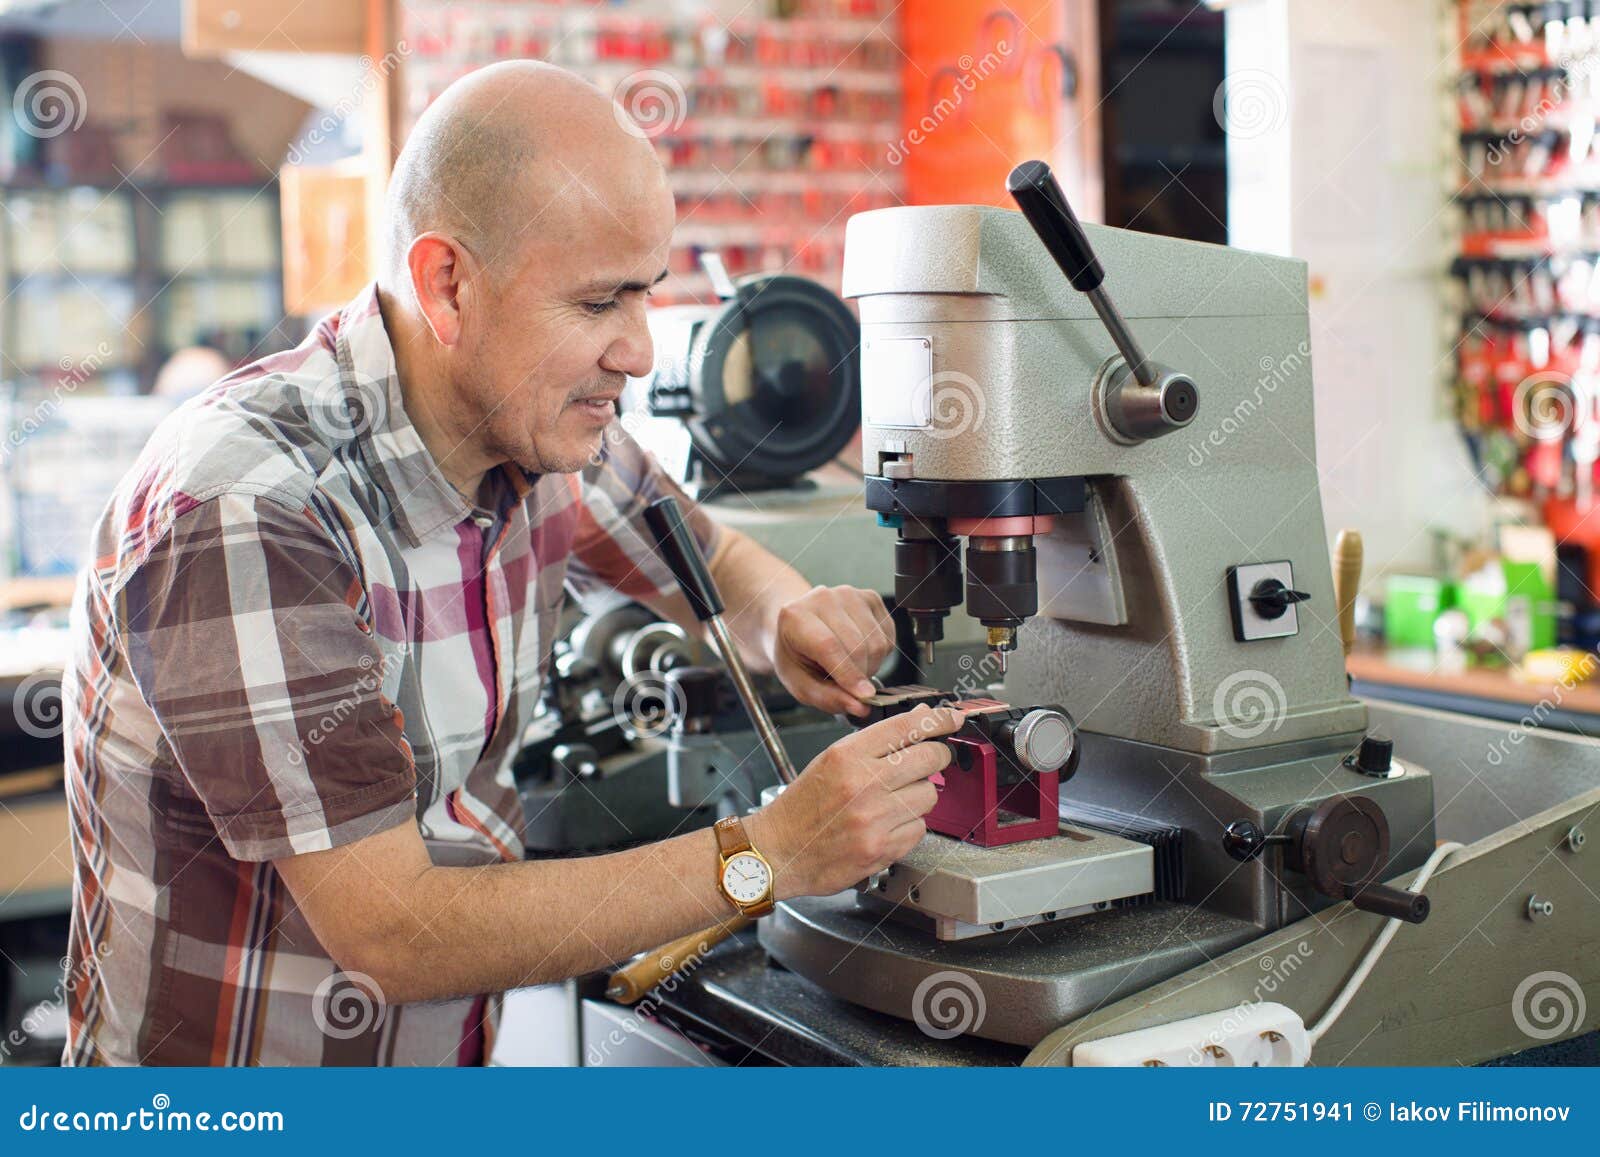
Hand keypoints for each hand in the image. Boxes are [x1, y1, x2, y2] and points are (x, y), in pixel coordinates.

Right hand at [746, 704, 963, 898]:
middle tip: (931, 760)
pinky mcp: (882, 848)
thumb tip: (919, 723)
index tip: (952, 719)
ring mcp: (874, 818)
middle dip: (937, 757)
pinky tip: (886, 825)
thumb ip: (874, 743)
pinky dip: (909, 825)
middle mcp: (863, 784)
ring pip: (929, 795)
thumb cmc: (803, 807)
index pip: (907, 727)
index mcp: (847, 755)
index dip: (938, 720)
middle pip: (930, 758)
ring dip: (919, 796)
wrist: (778, 850)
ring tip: (893, 801)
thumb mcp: (831, 760)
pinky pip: (919, 828)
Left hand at [772, 584, 894, 716]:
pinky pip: (888, 636)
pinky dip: (880, 653)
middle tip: (848, 685)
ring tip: (850, 667)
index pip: (828, 645)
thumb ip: (827, 697)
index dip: (849, 674)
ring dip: (871, 666)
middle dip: (860, 675)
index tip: (864, 697)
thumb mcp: (799, 683)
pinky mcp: (870, 597)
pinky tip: (861, 652)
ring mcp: (849, 594)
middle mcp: (823, 598)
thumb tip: (861, 707)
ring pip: (877, 642)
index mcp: (795, 615)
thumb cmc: (796, 654)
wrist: (799, 625)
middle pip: (858, 646)